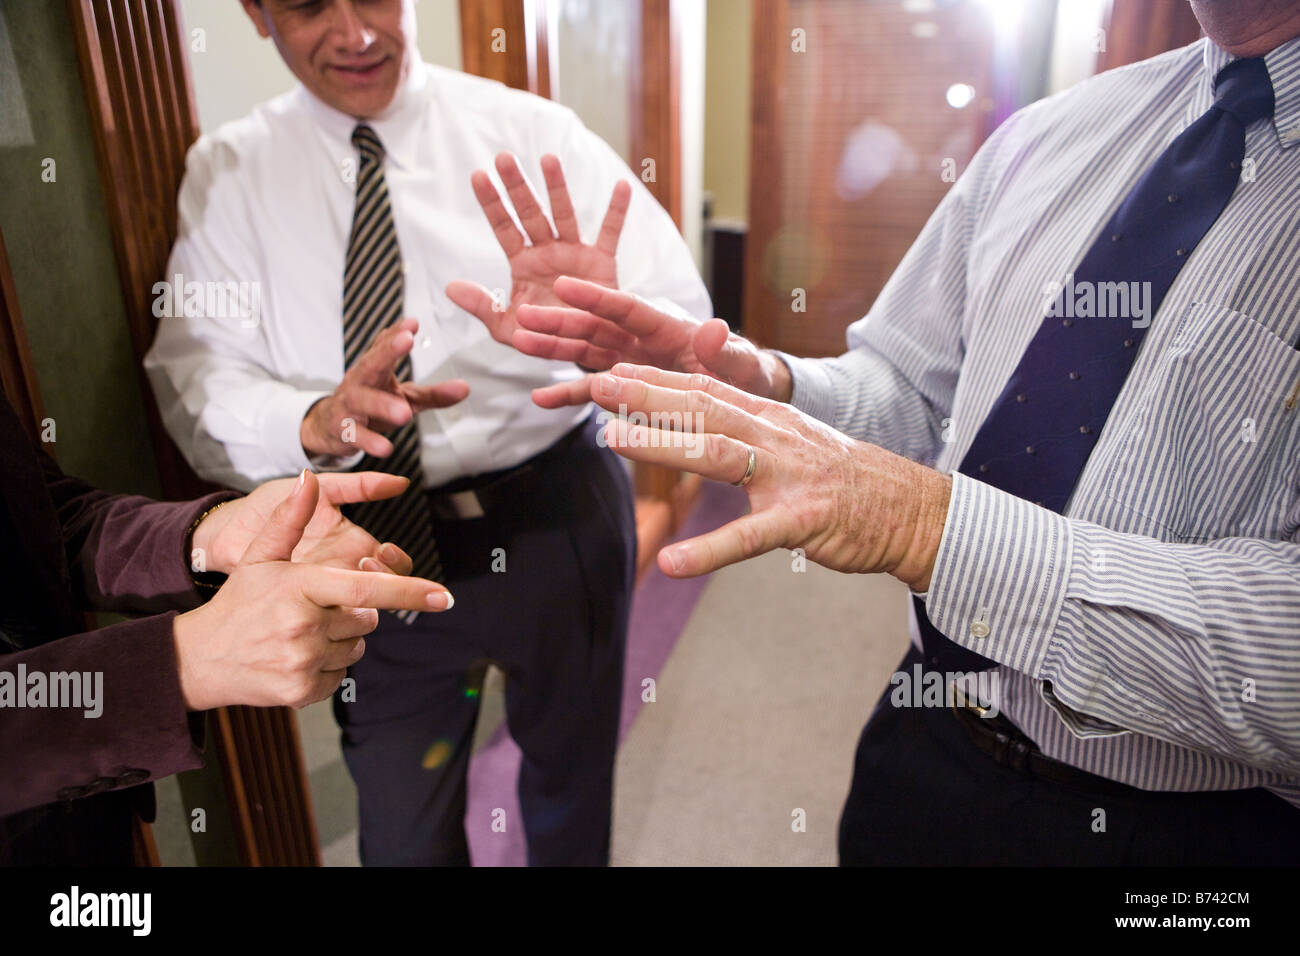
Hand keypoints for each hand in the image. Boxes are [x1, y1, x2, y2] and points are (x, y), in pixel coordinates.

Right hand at [174, 471, 452, 710]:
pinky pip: (342, 676)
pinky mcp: (303, 691)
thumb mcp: (259, 558)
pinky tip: (298, 657)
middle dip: (352, 612)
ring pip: (357, 648)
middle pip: (367, 618)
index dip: (408, 592)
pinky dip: (329, 667)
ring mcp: (303, 662)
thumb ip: (289, 520)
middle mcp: (304, 626)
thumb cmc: (238, 604)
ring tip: (300, 634)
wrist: (200, 660)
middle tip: (313, 610)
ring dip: (341, 640)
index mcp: (300, 587)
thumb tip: (306, 480)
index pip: (366, 589)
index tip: (443, 596)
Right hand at [300, 317, 468, 457]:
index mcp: (376, 369)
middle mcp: (360, 381)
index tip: (413, 322)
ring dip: (382, 405)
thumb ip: (434, 393)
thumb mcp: (406, 397)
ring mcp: (349, 405)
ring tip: (404, 412)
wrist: (330, 427)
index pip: (384, 346)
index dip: (397, 334)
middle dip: (387, 350)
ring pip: (363, 400)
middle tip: (405, 340)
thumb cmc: (372, 405)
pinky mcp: (342, 430)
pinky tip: (385, 448)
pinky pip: (355, 434)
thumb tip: (465, 388)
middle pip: (371, 363)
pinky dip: (369, 441)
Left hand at [446, 152, 627, 354]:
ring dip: (557, 187)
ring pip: (565, 215)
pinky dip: (617, 212)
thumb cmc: (541, 336)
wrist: (579, 350)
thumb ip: (481, 306)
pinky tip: (622, 187)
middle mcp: (548, 252)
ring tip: (547, 158)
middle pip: (530, 213)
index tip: (479, 175)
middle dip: (517, 186)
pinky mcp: (602, 264)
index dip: (492, 203)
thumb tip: (449, 287)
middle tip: (503, 157)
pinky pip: (610, 235)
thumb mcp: (506, 327)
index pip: (504, 228)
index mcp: (523, 263)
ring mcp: (575, 254)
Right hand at [512, 278, 792, 408]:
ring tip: (518, 342)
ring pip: (585, 352)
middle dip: (560, 321)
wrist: (745, 395)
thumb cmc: (746, 374)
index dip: (595, 297)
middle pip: (595, 326)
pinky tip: (541, 399)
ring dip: (553, 349)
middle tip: (523, 314)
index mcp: (668, 326)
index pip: (627, 308)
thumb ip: (727, 351)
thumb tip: (716, 328)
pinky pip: (593, 389)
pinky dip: (568, 395)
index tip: (564, 285)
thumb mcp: (742, 365)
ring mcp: (631, 362)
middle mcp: (643, 340)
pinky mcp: (627, 386)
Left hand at [588, 364, 950, 590]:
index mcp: (770, 417)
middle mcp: (775, 436)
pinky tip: (672, 564)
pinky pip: (748, 537)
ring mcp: (789, 476)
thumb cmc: (843, 479)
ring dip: (662, 444)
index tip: (611, 371)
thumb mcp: (793, 440)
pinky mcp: (803, 520)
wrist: (909, 509)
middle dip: (646, 396)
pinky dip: (708, 551)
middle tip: (595, 388)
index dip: (656, 379)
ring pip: (717, 453)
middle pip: (702, 409)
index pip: (704, 390)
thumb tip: (699, 415)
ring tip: (612, 441)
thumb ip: (747, 426)